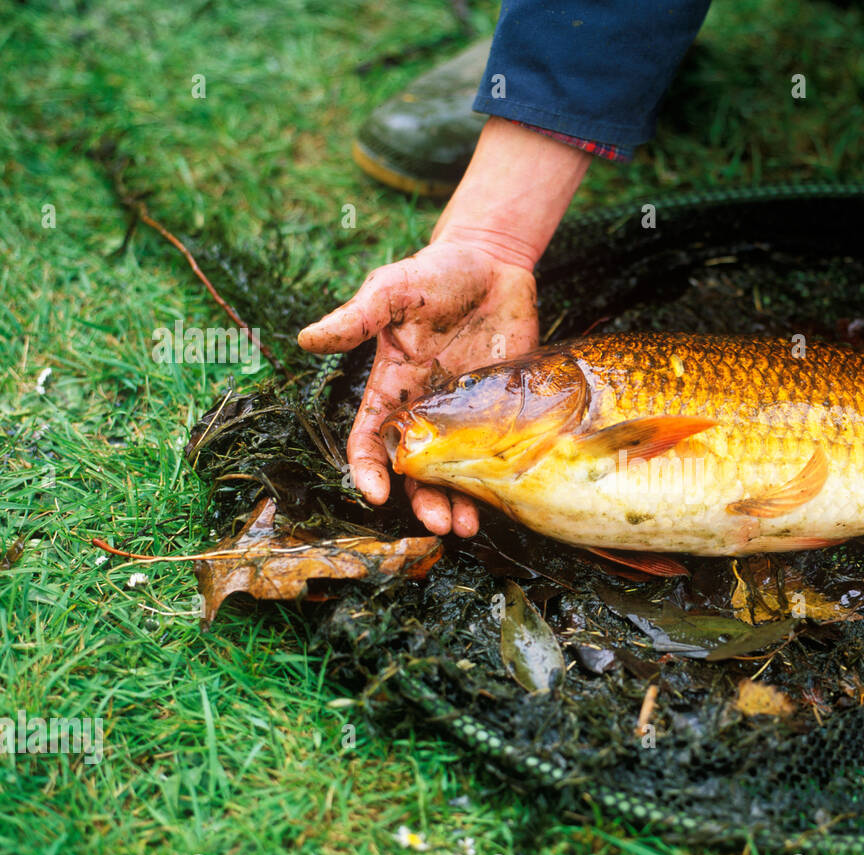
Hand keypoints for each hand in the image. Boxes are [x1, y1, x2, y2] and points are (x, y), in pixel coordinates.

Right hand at [298, 117, 591, 535]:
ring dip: (458, 504)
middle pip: (415, 470)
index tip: (375, 492)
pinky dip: (496, 480)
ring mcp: (466, 415)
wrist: (494, 263)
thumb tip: (307, 339)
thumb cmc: (436, 273)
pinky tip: (502, 500)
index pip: (369, 440)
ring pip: (455, 472)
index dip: (368, 469)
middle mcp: (426, 411)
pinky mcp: (502, 411)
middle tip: (439, 524)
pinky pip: (497, 454)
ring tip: (467, 528)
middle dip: (422, 501)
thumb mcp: (392, 290)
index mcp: (391, 388)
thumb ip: (357, 317)